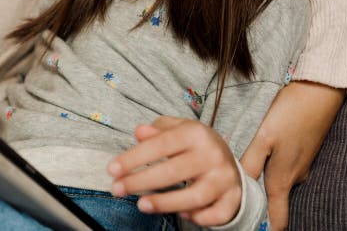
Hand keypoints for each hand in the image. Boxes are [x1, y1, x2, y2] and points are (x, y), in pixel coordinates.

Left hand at [108, 116, 241, 226]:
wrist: (230, 161)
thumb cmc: (195, 145)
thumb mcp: (177, 130)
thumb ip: (157, 130)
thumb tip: (139, 132)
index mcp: (196, 133)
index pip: (160, 145)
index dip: (134, 158)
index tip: (112, 169)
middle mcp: (213, 154)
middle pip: (173, 172)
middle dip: (140, 182)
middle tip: (117, 189)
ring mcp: (225, 178)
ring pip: (194, 197)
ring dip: (165, 203)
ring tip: (142, 205)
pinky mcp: (234, 198)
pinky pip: (215, 214)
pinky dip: (198, 217)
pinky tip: (181, 214)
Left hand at [240, 81, 343, 229]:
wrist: (321, 91)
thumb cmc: (291, 113)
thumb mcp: (264, 137)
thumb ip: (250, 163)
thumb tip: (237, 188)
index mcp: (283, 178)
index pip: (278, 219)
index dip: (265, 229)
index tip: (247, 230)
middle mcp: (295, 176)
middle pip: (275, 202)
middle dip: (257, 205)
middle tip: (233, 201)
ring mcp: (301, 164)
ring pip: (279, 183)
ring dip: (263, 184)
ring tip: (241, 179)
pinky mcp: (303, 151)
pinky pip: (285, 168)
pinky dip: (272, 168)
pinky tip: (260, 157)